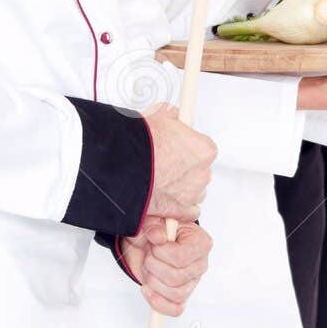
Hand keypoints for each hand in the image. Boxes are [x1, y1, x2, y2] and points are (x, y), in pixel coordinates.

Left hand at [120, 215, 212, 316]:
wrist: (147, 242)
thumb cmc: (155, 230)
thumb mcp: (152, 220)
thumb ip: (155, 225)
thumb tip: (158, 236)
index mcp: (201, 242)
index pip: (180, 258)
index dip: (160, 253)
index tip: (154, 243)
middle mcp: (200, 264)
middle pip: (175, 278)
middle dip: (153, 267)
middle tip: (149, 255)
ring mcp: (192, 282)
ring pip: (175, 294)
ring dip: (153, 281)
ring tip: (149, 268)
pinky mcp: (181, 296)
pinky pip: (175, 309)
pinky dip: (158, 302)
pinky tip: (147, 289)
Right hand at [145, 102, 215, 221]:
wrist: (123, 166)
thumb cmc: (140, 144)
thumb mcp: (159, 117)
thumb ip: (172, 117)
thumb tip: (172, 115)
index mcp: (204, 149)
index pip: (203, 148)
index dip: (188, 148)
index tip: (179, 148)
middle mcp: (202, 173)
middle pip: (199, 171)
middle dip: (185, 168)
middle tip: (165, 164)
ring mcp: (192, 193)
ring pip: (194, 191)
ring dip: (182, 188)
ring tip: (161, 181)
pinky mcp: (179, 211)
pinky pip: (189, 212)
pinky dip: (180, 208)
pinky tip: (167, 199)